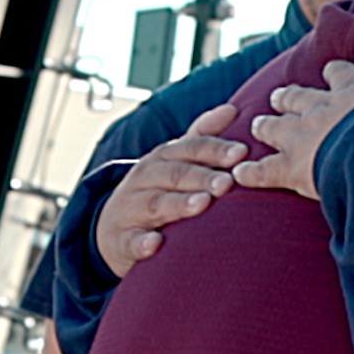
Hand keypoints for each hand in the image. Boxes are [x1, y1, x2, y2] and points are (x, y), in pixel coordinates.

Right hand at [94, 103, 243, 277]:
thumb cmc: (158, 189)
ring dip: (178, 204)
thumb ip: (202, 136)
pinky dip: (142, 242)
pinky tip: (155, 244)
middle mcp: (145, 179)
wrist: (112, 228)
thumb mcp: (175, 161)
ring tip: (201, 204)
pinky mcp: (122, 240)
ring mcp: (131, 208)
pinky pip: (131, 241)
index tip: (241, 153)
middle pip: (174, 174)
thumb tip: (232, 109)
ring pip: (154, 203)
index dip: (215, 150)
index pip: (190, 148)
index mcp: (162, 158)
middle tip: (227, 182)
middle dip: (201, 177)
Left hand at [233, 47, 353, 201]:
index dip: (335, 73)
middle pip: (298, 99)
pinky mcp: (292, 169)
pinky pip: (264, 171)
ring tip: (258, 125)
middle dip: (288, 97)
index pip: (341, 75)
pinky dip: (251, 173)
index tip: (329, 70)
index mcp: (351, 91)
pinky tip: (240, 173)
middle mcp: (321, 110)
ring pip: (275, 128)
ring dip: (266, 127)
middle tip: (279, 97)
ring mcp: (302, 139)